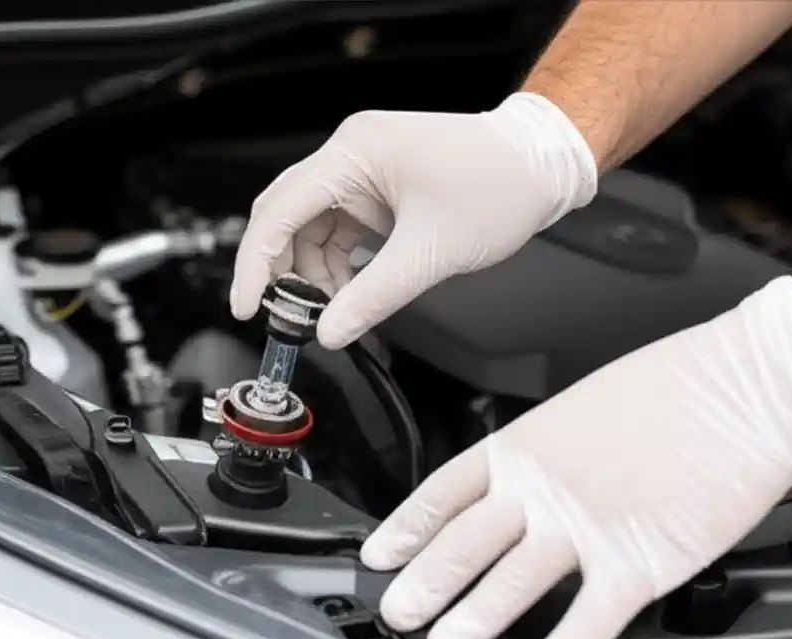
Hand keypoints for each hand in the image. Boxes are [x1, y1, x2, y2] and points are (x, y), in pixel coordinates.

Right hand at [229, 93, 597, 348]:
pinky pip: (337, 229)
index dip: (256, 264)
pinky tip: (347, 294)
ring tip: (329, 313)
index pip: (279, 211)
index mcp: (354, 154)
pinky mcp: (377, 188)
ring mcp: (362, 171)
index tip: (247, 306)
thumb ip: (373, 298)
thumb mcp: (430, 253)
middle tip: (284, 317)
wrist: (544, 164)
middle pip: (285, 217)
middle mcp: (350, 155)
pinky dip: (336, 264)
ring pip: (310, 228)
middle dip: (281, 271)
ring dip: (313, 273)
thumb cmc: (500, 184)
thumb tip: (331, 332)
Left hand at [360, 277, 791, 638]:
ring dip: (471, 620)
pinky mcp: (637, 561)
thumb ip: (543, 453)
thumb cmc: (673, 386)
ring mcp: (584, 526)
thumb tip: (521, 486)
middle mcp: (541, 488)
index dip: (405, 528)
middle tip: (398, 611)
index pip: (442, 493)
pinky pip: (587, 620)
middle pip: (461, 545)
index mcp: (523, 445)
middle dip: (422, 584)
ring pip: (509, 585)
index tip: (379, 555)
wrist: (744, 387)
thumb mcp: (580, 406)